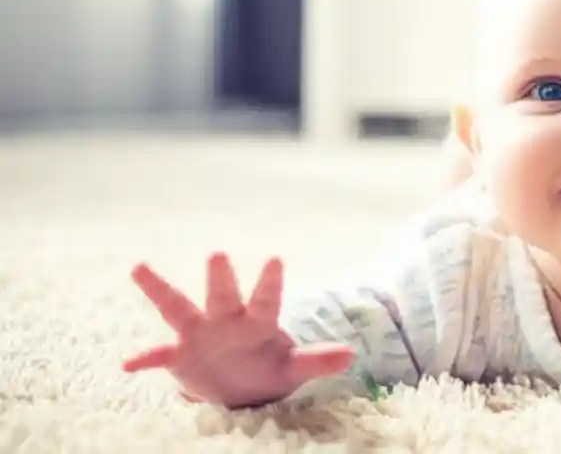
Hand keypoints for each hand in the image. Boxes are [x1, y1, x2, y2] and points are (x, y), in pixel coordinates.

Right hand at [123, 253, 353, 407]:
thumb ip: (316, 360)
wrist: (238, 388)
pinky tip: (128, 365)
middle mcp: (225, 320)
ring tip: (138, 265)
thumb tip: (351, 355)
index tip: (276, 259)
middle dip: (221, 278)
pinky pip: (159, 355)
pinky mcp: (178, 355)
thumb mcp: (292, 369)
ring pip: (178, 307)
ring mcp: (199, 334)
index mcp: (257, 322)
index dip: (270, 282)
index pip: (266, 299)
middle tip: (218, 253)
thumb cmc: (267, 369)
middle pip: (222, 296)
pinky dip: (145, 359)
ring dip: (159, 289)